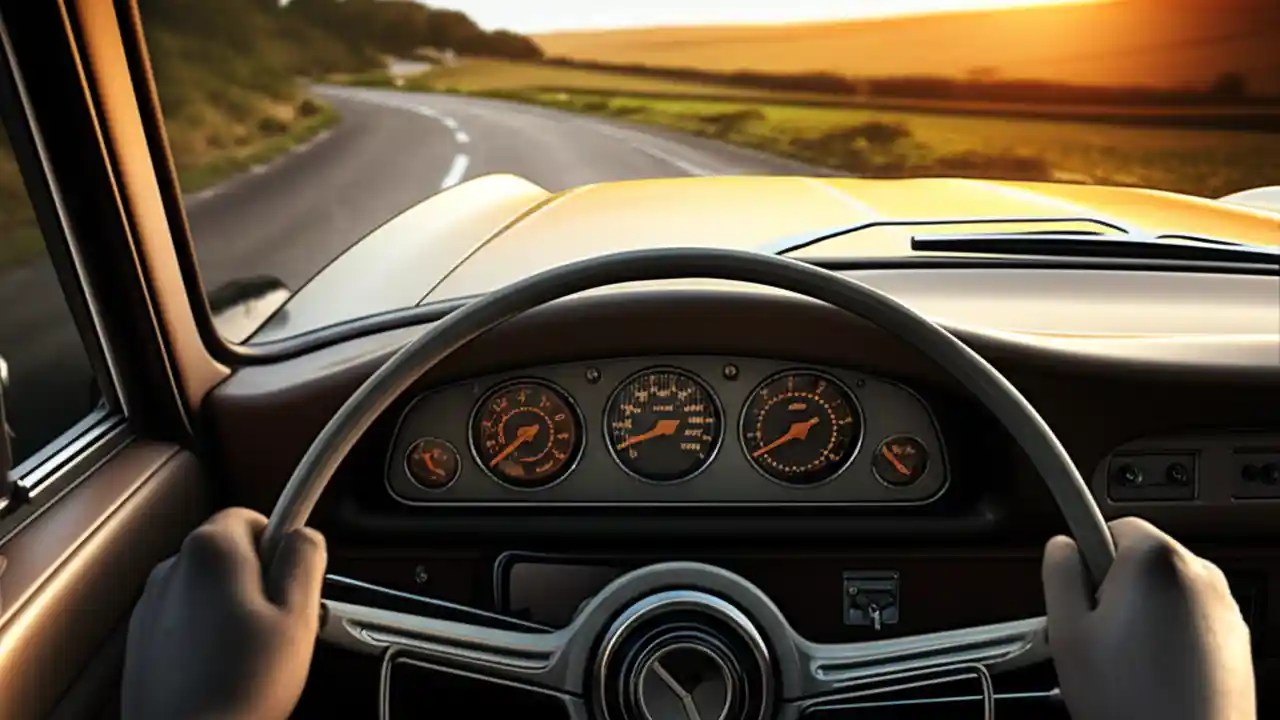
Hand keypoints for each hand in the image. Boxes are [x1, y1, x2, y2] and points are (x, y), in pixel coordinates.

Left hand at [122, 508, 326, 719]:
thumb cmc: (242, 687)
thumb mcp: (298, 615)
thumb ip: (305, 558)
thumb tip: (305, 533)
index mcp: (210, 550)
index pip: (253, 515)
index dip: (280, 547)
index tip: (292, 581)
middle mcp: (172, 568)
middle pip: (230, 552)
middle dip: (258, 579)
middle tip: (279, 623)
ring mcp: (151, 606)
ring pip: (208, 588)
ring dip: (232, 609)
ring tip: (251, 654)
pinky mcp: (141, 641)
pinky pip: (186, 620)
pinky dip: (206, 635)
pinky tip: (224, 668)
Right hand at [1043, 517, 1254, 719]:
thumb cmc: (1130, 701)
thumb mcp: (1067, 631)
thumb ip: (1059, 573)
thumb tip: (1062, 546)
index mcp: (1155, 560)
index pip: (1110, 523)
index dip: (1086, 559)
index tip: (1078, 590)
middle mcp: (1199, 574)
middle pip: (1139, 559)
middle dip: (1113, 588)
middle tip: (1097, 635)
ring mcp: (1225, 608)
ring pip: (1164, 590)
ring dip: (1141, 613)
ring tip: (1127, 662)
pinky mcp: (1237, 639)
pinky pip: (1189, 618)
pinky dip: (1169, 635)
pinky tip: (1153, 674)